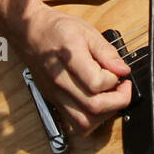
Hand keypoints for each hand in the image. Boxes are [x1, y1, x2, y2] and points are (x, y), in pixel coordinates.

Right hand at [17, 6, 132, 136]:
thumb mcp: (87, 31)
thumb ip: (107, 51)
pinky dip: (92, 119)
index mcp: (69, 57)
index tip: (119, 72)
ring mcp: (55, 95)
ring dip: (105, 114)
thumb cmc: (57, 29)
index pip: (96, 83)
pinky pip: (75, 123)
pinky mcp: (54, 102)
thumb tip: (123, 70)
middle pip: (93, 108)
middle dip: (117, 101)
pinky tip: (98, 101)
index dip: (114, 80)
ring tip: (111, 97)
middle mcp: (60, 81)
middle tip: (123, 88)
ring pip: (83, 124)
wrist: (30, 33)